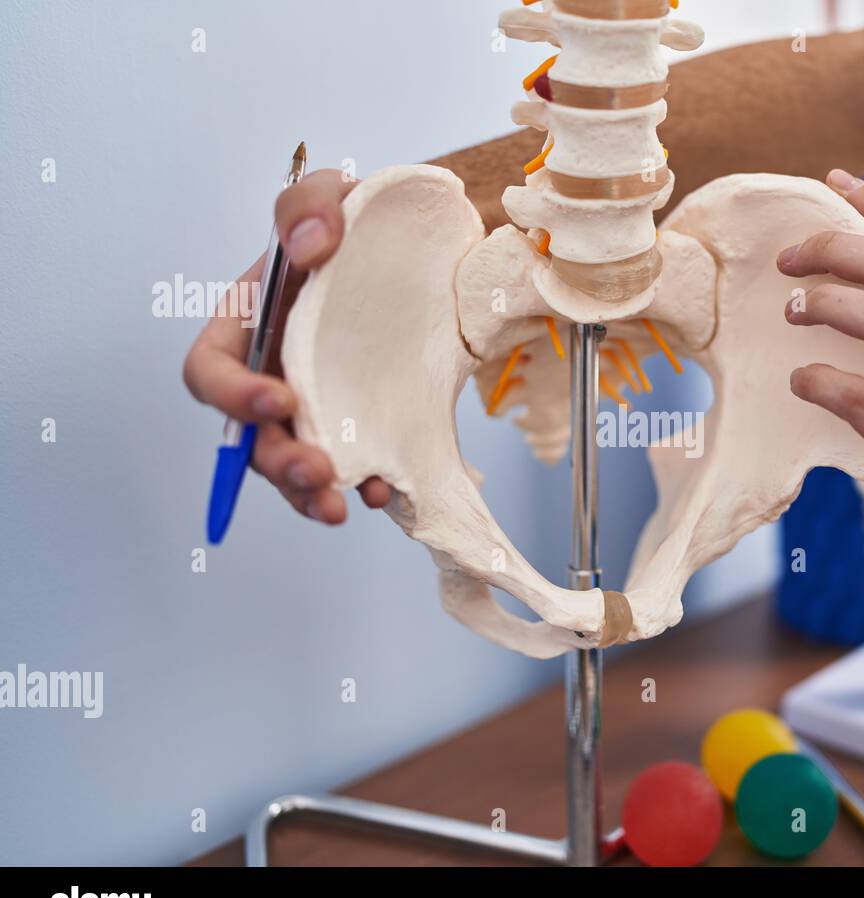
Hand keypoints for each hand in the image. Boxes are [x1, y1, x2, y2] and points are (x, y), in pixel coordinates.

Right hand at [183, 170, 389, 523]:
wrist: (418, 259)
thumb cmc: (356, 229)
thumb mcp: (329, 195)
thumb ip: (307, 204)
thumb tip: (309, 246)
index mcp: (245, 329)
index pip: (210, 372)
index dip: (232, 395)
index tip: (278, 399)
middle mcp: (271, 378)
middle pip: (251, 440)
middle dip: (279, 462)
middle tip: (317, 471)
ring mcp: (314, 410)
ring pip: (294, 468)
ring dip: (311, 494)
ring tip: (344, 503)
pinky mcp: (357, 428)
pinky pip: (350, 470)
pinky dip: (363, 485)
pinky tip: (383, 489)